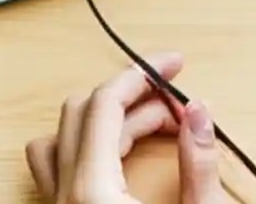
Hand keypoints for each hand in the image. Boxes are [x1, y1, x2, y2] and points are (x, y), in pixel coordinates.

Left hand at [25, 53, 226, 203]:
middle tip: (176, 104)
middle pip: (84, 112)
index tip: (171, 65)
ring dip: (106, 121)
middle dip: (133, 97)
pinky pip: (56, 166)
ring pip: (63, 137)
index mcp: (92, 189)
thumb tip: (200, 113)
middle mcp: (64, 195)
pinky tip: (124, 154)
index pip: (105, 103)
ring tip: (151, 127)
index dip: (142, 74)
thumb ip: (199, 166)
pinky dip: (88, 145)